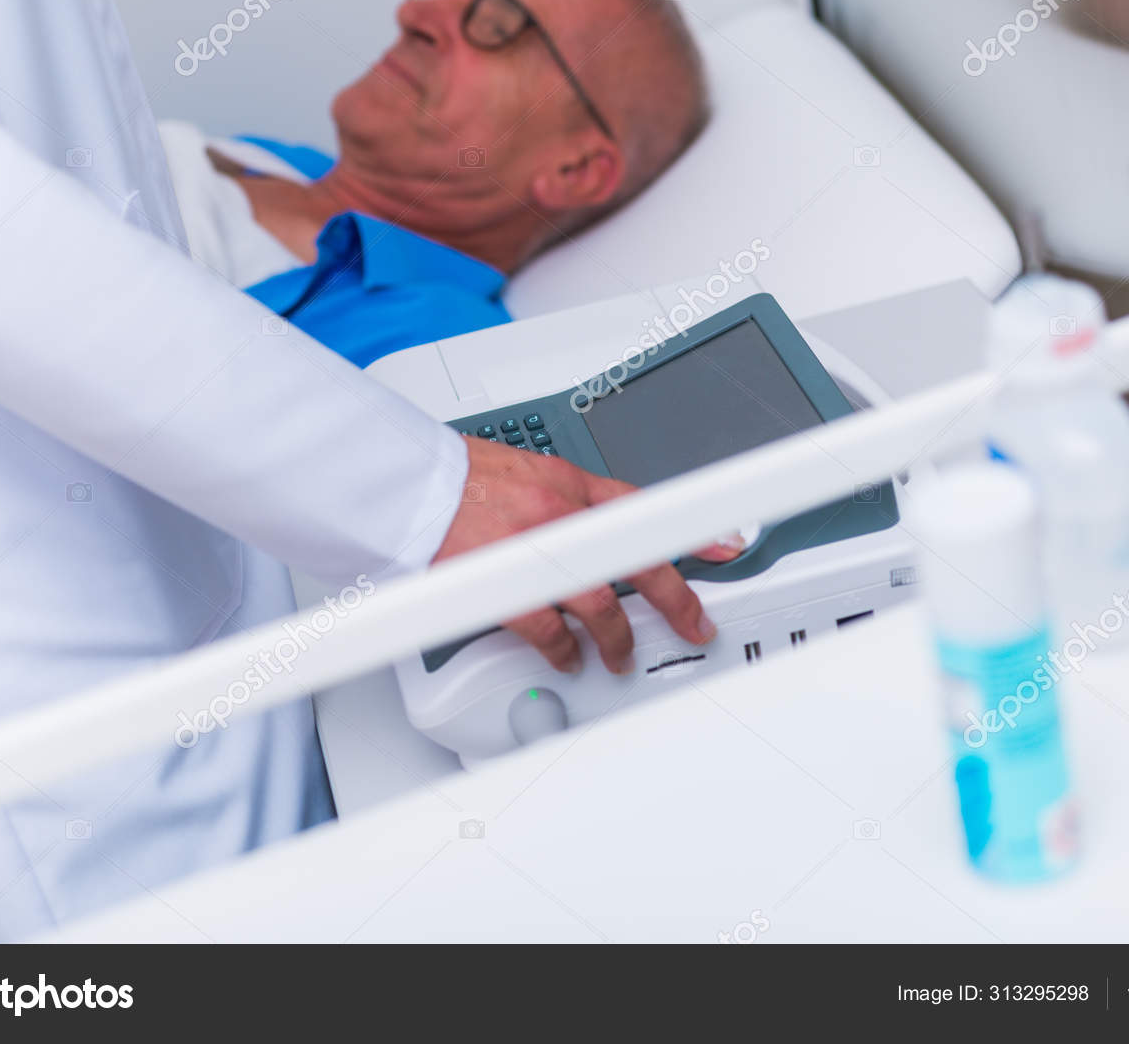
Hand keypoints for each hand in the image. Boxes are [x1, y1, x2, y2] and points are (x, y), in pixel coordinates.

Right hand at [434, 438, 745, 673]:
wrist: (404, 485)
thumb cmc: (455, 480)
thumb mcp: (523, 470)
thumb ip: (560, 498)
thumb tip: (585, 523)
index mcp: (566, 483)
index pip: (643, 505)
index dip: (689, 529)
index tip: (724, 545)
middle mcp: (559, 515)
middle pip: (637, 561)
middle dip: (675, 598)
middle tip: (694, 623)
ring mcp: (535, 555)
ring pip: (600, 606)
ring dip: (617, 638)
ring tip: (620, 656)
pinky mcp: (506, 589)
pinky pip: (550, 632)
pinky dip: (563, 651)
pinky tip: (567, 658)